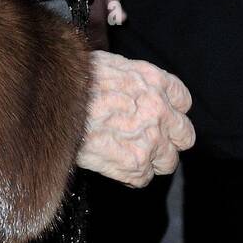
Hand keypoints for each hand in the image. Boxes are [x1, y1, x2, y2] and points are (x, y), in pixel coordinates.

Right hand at [76, 52, 195, 185]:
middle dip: (169, 138)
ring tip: (127, 153)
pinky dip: (129, 174)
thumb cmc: (77, 79)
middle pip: (184, 135)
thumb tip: (134, 89)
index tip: (158, 115)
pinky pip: (144, 178)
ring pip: (168, 161)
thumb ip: (133, 80)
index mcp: (155, 82)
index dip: (171, 110)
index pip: (182, 101)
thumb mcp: (111, 65)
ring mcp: (151, 139)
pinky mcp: (135, 164)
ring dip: (151, 160)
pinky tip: (113, 161)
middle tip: (147, 138)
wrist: (58, 100)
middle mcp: (160, 110)